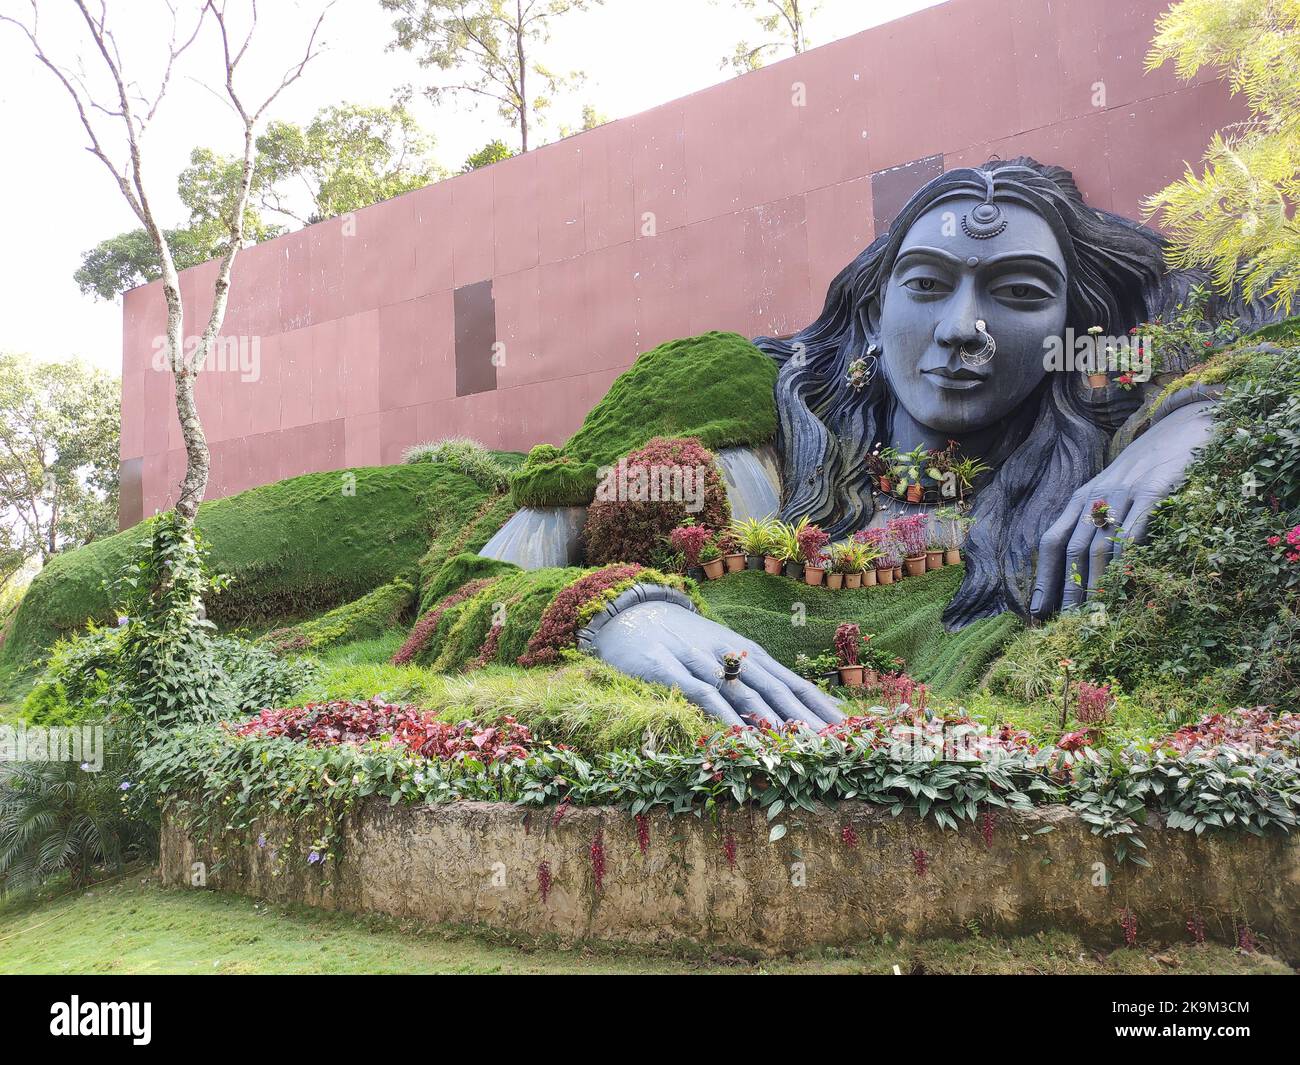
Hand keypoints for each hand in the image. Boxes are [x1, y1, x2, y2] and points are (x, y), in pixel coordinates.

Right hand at [585, 597, 843, 727]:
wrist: (628, 612)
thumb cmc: (682, 641)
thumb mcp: (721, 653)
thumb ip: (750, 678)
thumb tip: (788, 710)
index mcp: (748, 652)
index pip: (793, 681)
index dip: (821, 705)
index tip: (849, 730)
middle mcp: (730, 653)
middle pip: (776, 688)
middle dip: (806, 718)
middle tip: (832, 745)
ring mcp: (699, 659)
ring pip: (742, 691)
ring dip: (771, 720)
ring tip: (795, 745)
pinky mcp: (667, 668)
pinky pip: (700, 693)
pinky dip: (721, 714)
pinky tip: (736, 735)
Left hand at [1030, 400, 1214, 617]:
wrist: (1180, 430)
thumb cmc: (1144, 470)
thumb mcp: (1110, 492)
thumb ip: (1096, 522)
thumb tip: (1082, 568)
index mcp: (1080, 499)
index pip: (1051, 541)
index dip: (1043, 577)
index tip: (1036, 610)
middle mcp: (1095, 497)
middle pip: (1072, 549)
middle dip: (1066, 589)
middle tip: (1064, 624)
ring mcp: (1124, 494)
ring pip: (1100, 545)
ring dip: (1094, 583)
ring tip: (1092, 614)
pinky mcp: (1155, 492)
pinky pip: (1135, 531)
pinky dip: (1127, 560)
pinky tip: (1124, 584)